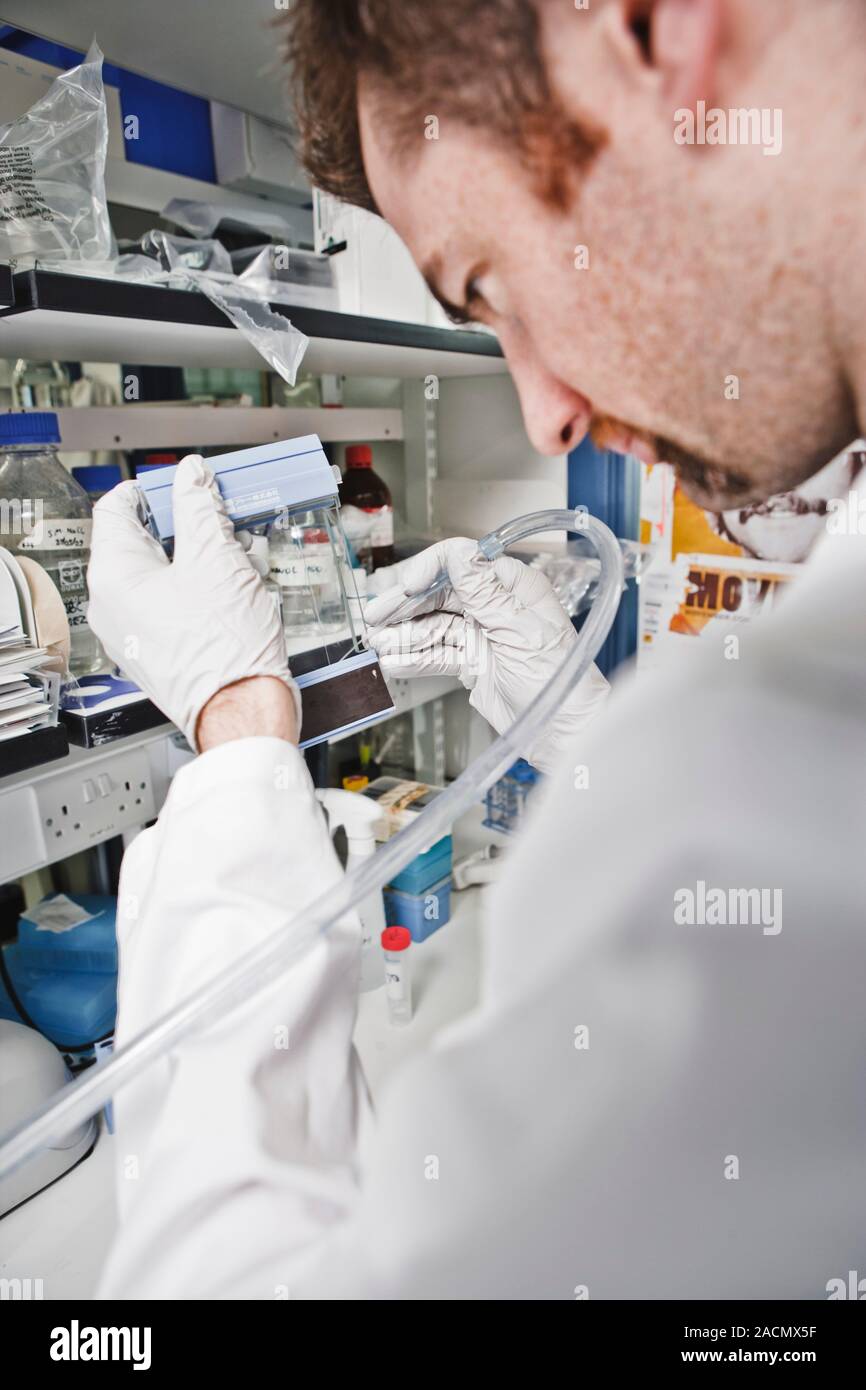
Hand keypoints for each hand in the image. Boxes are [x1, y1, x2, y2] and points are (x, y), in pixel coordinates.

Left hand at [87, 456, 300, 750]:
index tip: (185, 481)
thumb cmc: (224, 651)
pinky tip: (239, 584)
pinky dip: (205, 586)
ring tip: (243, 553)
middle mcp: (115, 605)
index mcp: (114, 576)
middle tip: (224, 515)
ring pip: (166, 573)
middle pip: (146, 541)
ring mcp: (136, 631)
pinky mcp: (161, 649)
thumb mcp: (216, 559)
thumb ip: (200, 508)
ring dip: (205, 555)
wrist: (243, 711)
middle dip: (191, 523)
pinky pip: (175, 603)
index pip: (116, 507)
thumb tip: (192, 477)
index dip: (154, 487)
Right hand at [364, 538, 608, 775]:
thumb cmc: (561, 682)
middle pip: (441, 595)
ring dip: (405, 635)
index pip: (464, 563)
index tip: (407, 587)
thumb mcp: (520, 633)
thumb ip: (486, 594)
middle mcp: (497, 606)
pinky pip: (438, 654)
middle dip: (406, 607)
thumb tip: (460, 554)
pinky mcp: (473, 662)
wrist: (564, 731)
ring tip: (379, 644)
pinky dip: (416, 658)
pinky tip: (395, 663)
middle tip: (375, 617)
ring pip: (434, 626)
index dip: (431, 571)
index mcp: (515, 588)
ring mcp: (483, 634)